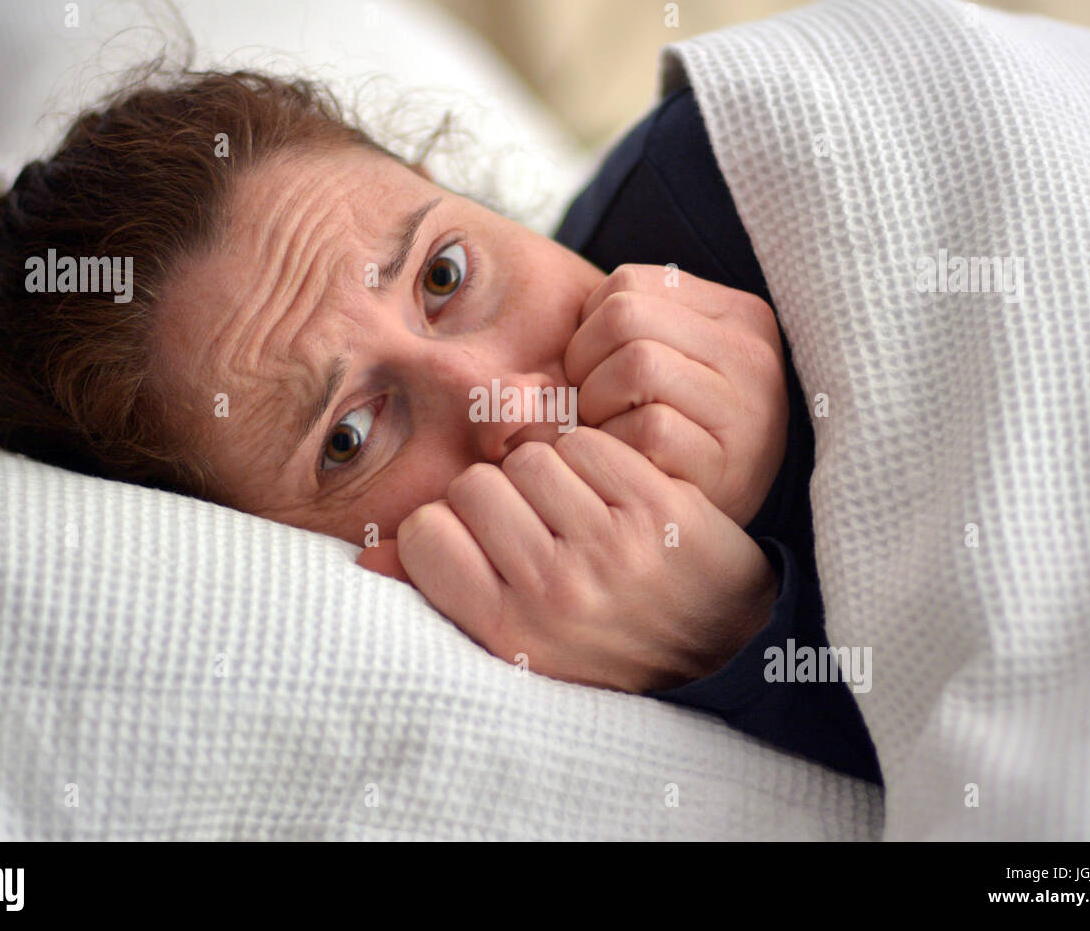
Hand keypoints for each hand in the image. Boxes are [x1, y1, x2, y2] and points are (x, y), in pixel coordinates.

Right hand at [361, 427, 776, 692]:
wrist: (723, 647)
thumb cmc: (603, 641)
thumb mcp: (517, 639)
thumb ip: (445, 591)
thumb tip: (367, 556)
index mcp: (508, 629)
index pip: (427, 532)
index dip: (446, 526)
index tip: (478, 543)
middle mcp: (555, 590)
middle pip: (475, 485)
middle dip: (497, 495)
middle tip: (534, 526)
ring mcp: (609, 544)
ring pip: (529, 456)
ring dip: (545, 473)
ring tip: (574, 512)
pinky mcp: (656, 504)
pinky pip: (586, 442)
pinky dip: (592, 457)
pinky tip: (611, 495)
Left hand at [564, 264, 788, 526]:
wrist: (722, 540)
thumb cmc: (674, 445)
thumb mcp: (667, 373)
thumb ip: (619, 340)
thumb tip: (521, 369)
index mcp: (738, 317)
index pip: (629, 285)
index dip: (589, 330)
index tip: (596, 371)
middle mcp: (752, 354)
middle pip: (626, 317)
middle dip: (586, 364)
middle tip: (591, 408)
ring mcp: (747, 408)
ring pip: (638, 363)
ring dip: (599, 404)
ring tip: (608, 434)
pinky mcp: (729, 462)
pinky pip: (648, 428)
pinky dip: (617, 447)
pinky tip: (622, 466)